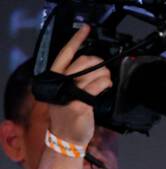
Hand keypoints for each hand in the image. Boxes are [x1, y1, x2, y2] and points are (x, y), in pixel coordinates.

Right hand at [45, 25, 111, 147]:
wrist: (66, 138)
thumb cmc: (68, 115)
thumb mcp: (65, 93)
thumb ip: (74, 79)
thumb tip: (92, 66)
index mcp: (54, 77)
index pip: (65, 53)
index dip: (76, 40)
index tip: (85, 29)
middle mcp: (59, 83)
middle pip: (82, 61)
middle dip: (98, 62)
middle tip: (105, 68)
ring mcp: (69, 93)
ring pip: (92, 73)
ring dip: (105, 74)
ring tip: (107, 79)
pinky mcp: (79, 104)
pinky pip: (96, 86)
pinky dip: (105, 83)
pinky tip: (107, 85)